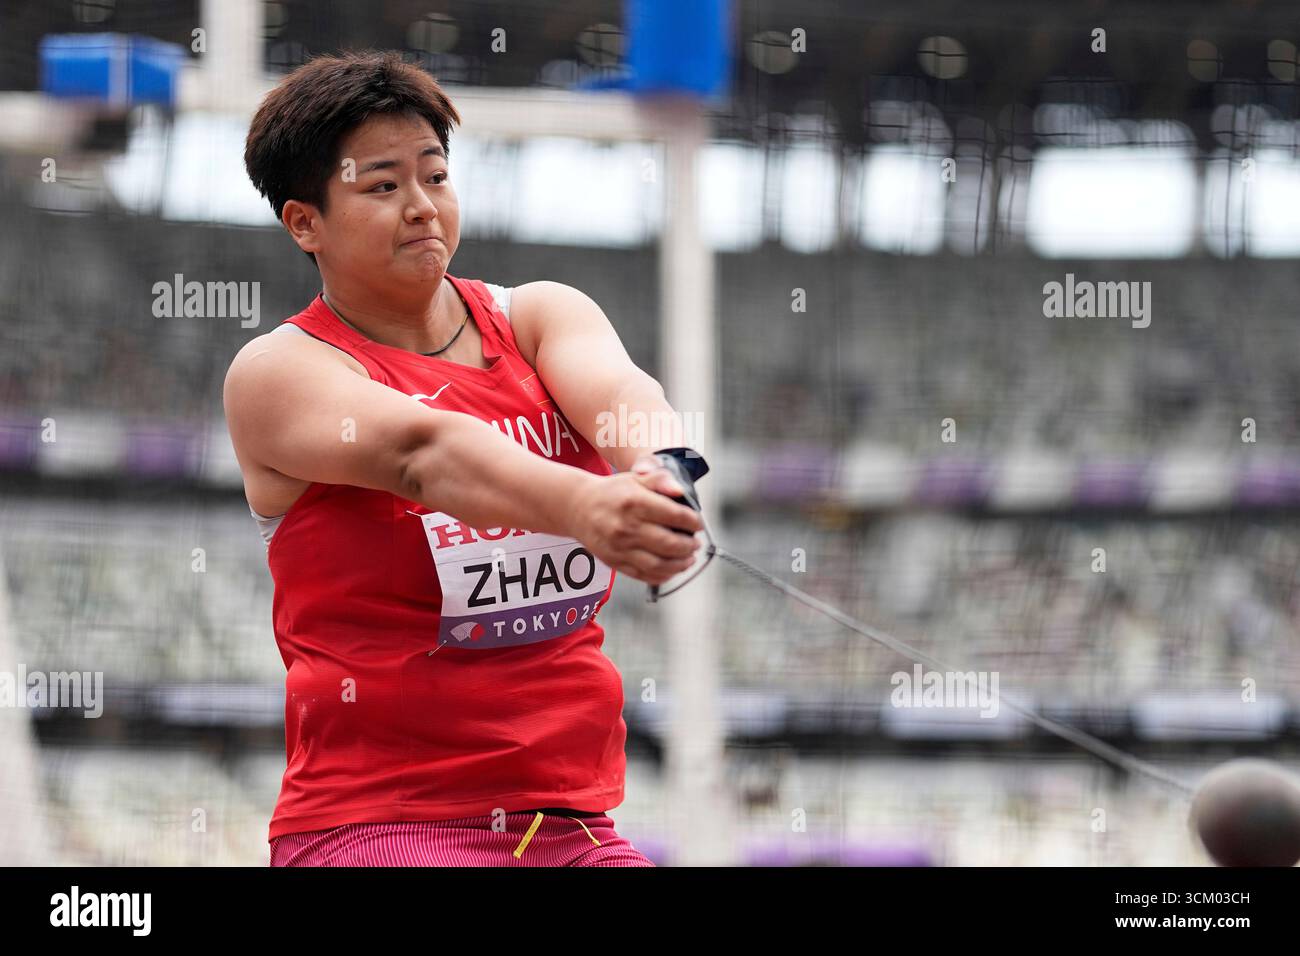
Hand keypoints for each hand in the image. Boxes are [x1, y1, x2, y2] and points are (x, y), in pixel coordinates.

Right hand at [571, 455, 703, 585]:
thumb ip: (660, 479)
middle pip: (670, 544)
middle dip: (690, 546)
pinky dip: (663, 575)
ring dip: (680, 564)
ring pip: (659, 565)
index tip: (698, 524)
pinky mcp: (615, 562)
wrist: (579, 507)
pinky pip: (644, 575)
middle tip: (696, 543)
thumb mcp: (635, 478)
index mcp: (634, 502)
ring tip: (689, 558)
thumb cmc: (613, 493)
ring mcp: (620, 547)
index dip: (693, 522)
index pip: (674, 515)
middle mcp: (626, 527)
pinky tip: (672, 568)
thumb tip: (681, 491)